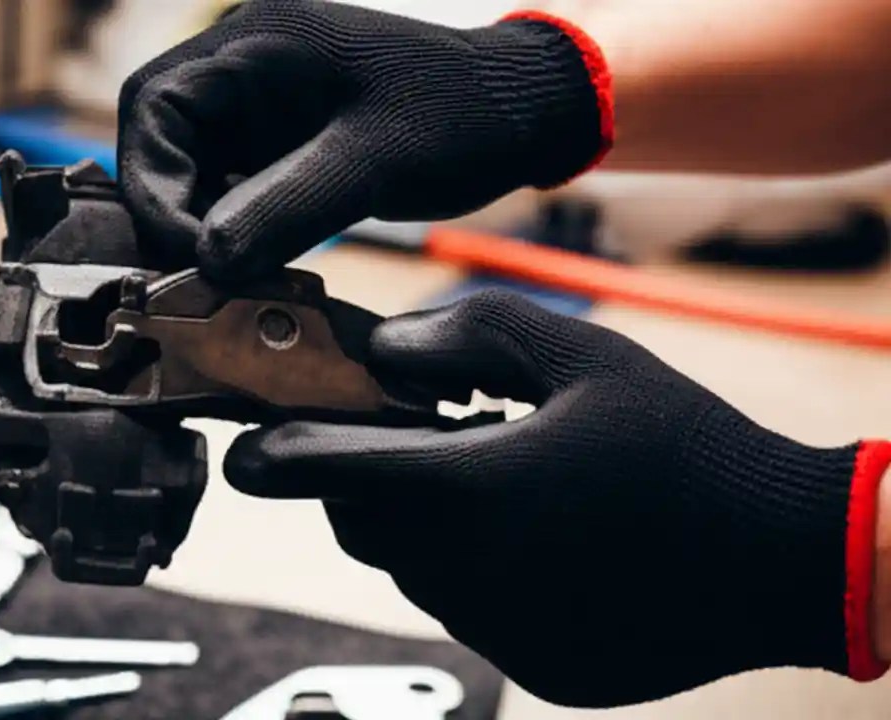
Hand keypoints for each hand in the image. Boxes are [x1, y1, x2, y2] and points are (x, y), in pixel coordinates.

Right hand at [117, 0, 609, 278]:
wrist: (522, 114)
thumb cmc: (461, 113)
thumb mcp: (373, 160)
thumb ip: (286, 205)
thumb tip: (207, 260)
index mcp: (257, 44)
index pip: (153, 105)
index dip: (153, 183)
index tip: (185, 248)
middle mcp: (247, 69)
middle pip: (161, 140)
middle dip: (169, 208)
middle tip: (196, 272)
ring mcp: (263, 107)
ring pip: (191, 170)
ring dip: (198, 225)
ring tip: (229, 275)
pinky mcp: (282, 144)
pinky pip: (229, 188)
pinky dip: (231, 228)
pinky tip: (254, 262)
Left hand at [224, 291, 879, 706]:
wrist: (782, 556)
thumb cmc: (686, 446)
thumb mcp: (585, 356)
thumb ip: (474, 333)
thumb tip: (389, 346)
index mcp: (476, 490)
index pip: (332, 473)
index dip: (274, 459)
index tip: (245, 452)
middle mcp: (472, 572)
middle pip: (363, 524)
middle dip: (363, 479)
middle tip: (418, 439)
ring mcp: (501, 630)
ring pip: (413, 569)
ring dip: (425, 523)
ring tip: (497, 478)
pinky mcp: (532, 664)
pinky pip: (468, 610)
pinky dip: (475, 568)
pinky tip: (540, 535)